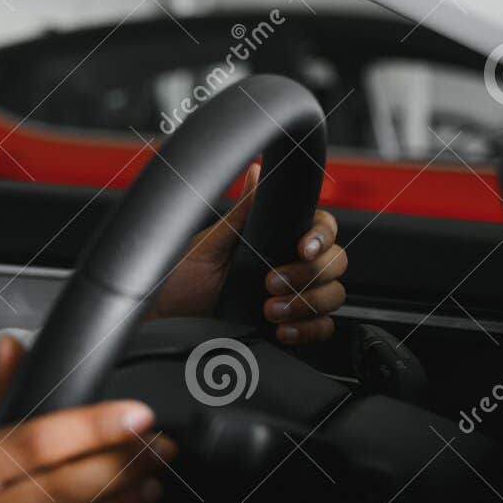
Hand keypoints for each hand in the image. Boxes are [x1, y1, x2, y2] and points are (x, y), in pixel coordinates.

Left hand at [152, 162, 347, 344]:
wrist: (167, 321)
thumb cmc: (181, 280)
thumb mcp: (209, 243)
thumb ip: (240, 213)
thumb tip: (257, 173)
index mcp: (275, 238)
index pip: (321, 227)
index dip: (321, 235)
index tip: (302, 248)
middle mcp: (291, 265)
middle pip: (335, 262)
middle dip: (309, 274)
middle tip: (271, 282)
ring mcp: (295, 297)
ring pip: (334, 295)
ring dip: (307, 303)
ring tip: (269, 310)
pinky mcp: (292, 326)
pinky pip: (322, 328)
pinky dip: (308, 330)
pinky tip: (282, 330)